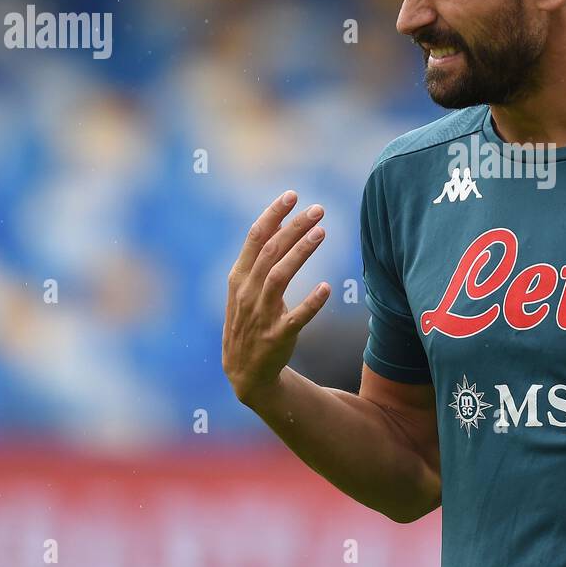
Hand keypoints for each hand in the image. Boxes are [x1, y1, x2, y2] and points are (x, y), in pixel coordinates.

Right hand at [222, 191, 330, 404]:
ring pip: (279, 277)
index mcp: (239, 277)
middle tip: (318, 208)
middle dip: (294, 227)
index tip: (293, 194)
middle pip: (271, 252)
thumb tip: (279, 218)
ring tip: (322, 232)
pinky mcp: (277, 337)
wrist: (245, 372)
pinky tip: (326, 288)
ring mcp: (260, 316)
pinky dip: (311, 303)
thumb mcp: (246, 286)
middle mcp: (247, 293)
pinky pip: (296, 318)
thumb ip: (261, 255)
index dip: (273, 214)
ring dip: (300, 253)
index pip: (255, 238)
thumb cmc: (249, 320)